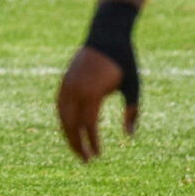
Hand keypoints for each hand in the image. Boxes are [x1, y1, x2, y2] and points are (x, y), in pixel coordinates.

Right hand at [57, 45, 137, 161]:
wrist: (106, 35)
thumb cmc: (124, 62)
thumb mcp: (133, 87)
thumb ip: (132, 112)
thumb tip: (129, 137)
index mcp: (92, 92)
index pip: (88, 124)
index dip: (92, 142)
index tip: (98, 155)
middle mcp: (75, 89)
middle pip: (71, 124)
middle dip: (77, 144)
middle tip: (86, 160)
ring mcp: (67, 84)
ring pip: (62, 116)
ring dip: (68, 134)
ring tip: (78, 149)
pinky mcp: (64, 81)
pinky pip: (60, 106)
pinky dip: (64, 120)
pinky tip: (72, 130)